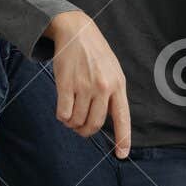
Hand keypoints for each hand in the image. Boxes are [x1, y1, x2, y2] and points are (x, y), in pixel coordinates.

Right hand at [44, 10, 131, 156]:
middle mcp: (103, 87)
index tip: (122, 155)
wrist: (77, 31)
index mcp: (118, 85)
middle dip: (86, 131)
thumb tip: (107, 121)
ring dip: (72, 123)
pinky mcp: (66, 84)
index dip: (123, 139)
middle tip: (81, 127)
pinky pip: (63, 114)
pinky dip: (61, 117)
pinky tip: (62, 110)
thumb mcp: (113, 71)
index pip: (123, 118)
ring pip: (77, 121)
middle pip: (95, 124)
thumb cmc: (96, 54)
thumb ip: (112, 94)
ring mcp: (84, 86)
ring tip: (70, 114)